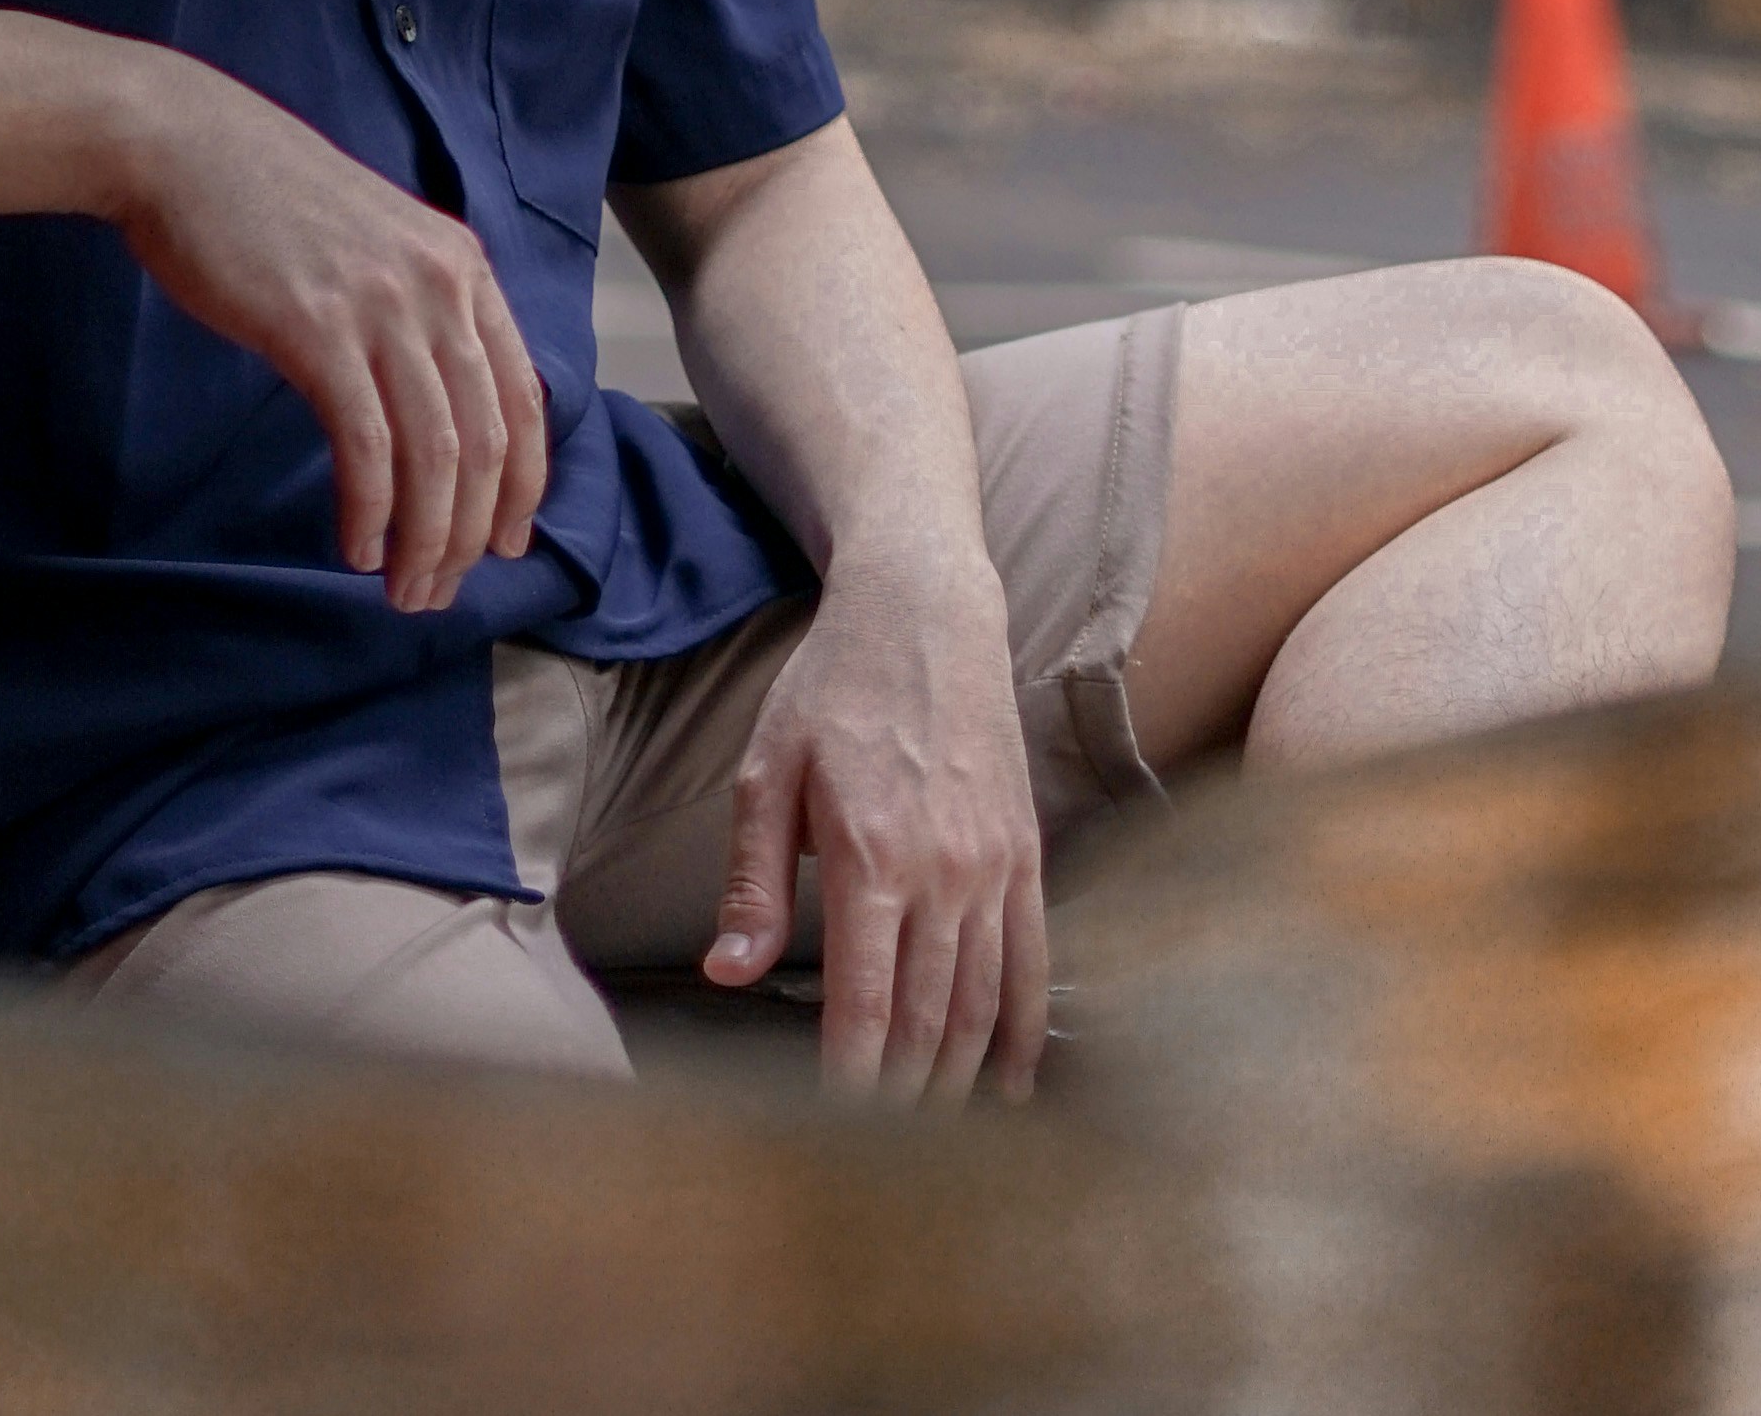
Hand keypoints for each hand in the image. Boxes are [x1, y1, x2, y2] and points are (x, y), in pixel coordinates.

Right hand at [110, 57, 549, 613]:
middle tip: (438, 589)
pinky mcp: (317, 330)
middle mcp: (438, 285)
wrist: (186, 145)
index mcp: (461, 264)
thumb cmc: (270, 199)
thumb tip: (442, 404)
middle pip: (485, 440)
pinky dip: (371, 510)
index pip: (522, 397)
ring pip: (436, 454)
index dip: (521, 484)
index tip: (502, 543)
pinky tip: (358, 545)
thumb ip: (420, 307)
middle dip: (469, 533)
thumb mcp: (378, 240)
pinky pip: (366, 447)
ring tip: (404, 589)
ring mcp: (380, 305)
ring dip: (425, 539)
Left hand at [703, 554, 1047, 1101]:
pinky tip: (1009, 1082)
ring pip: (982, 1001)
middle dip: (903, 1093)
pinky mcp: (1028, 853)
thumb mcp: (769, 770)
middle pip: (927, 1016)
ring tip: (932, 1129)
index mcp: (870, 854)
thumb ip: (752, 882)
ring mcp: (994, 864)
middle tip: (876, 1151)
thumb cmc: (833, 687)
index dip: (852, 1078)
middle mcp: (943, 870)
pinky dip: (1025, 1029)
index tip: (834, 1130)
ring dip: (957, 1073)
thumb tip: (726, 973)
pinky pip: (1034, 960)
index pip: (863, 1000)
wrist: (926, 610)